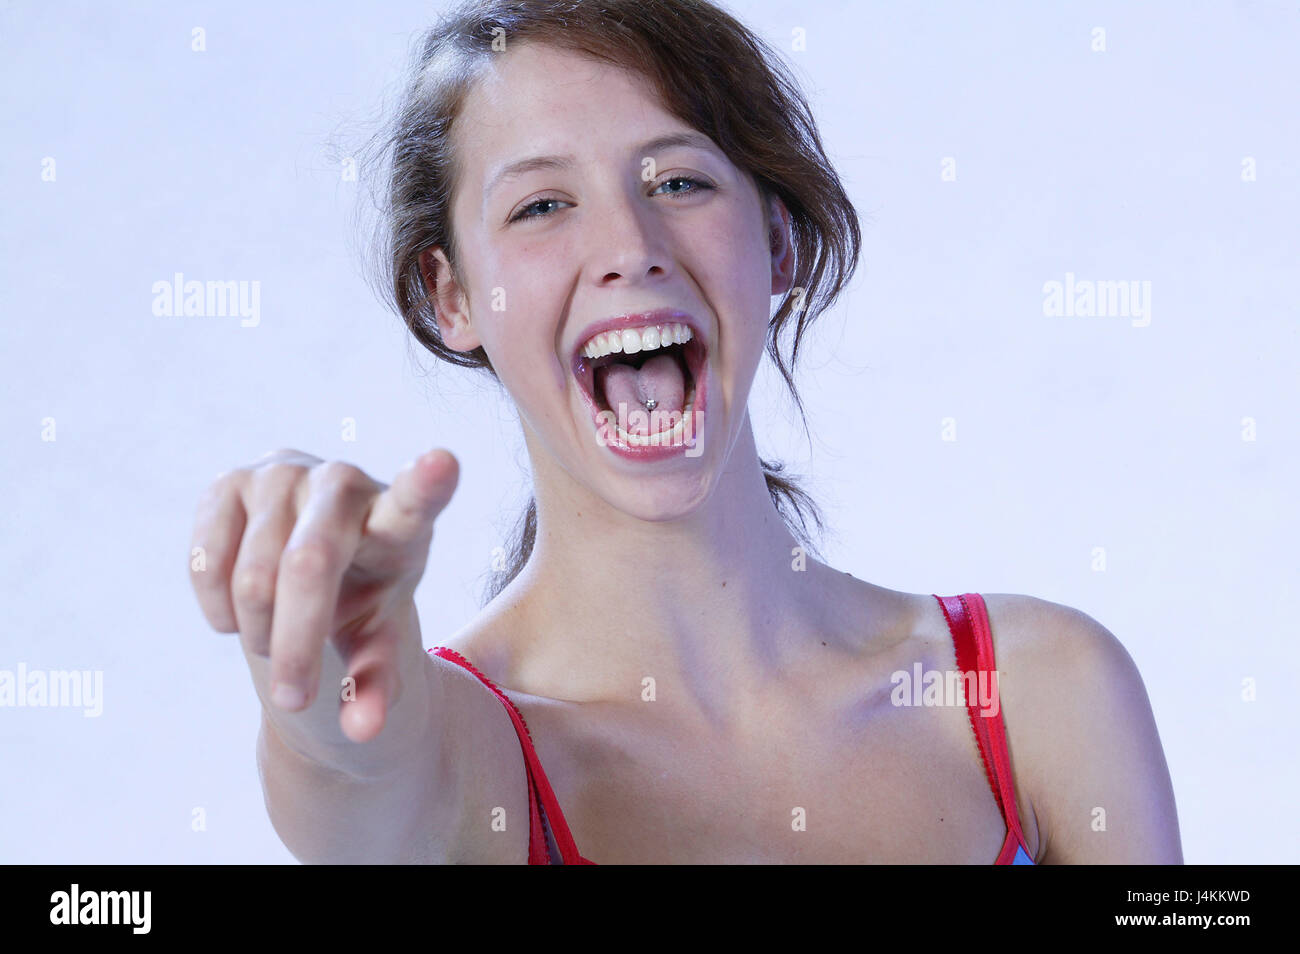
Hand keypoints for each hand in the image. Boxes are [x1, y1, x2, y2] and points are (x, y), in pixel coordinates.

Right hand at [189, 448, 457, 745]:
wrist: (310, 556)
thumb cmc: (361, 594)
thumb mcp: (377, 637)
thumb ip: (375, 683)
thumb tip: (361, 731)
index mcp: (398, 519)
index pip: (415, 499)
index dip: (425, 482)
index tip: (443, 463)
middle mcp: (342, 482)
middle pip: (307, 565)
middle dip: (294, 643)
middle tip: (293, 697)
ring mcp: (282, 473)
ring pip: (252, 575)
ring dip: (259, 630)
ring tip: (277, 637)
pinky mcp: (227, 481)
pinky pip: (206, 563)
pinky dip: (219, 610)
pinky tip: (243, 613)